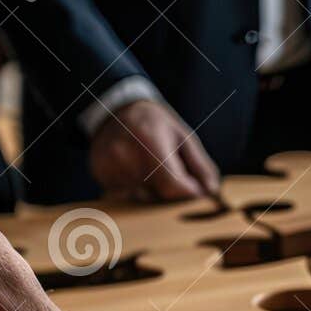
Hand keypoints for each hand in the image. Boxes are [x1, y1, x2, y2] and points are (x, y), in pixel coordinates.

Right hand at [88, 98, 218, 201]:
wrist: (116, 111)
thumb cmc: (156, 124)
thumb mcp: (184, 138)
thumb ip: (201, 167)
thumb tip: (211, 192)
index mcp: (149, 141)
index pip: (172, 185)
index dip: (188, 193)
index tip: (195, 191)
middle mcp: (124, 154)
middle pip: (157, 196)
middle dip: (172, 194)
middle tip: (174, 178)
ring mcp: (109, 165)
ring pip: (141, 199)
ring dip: (153, 194)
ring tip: (152, 172)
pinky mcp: (99, 174)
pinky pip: (124, 196)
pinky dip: (135, 192)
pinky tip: (136, 174)